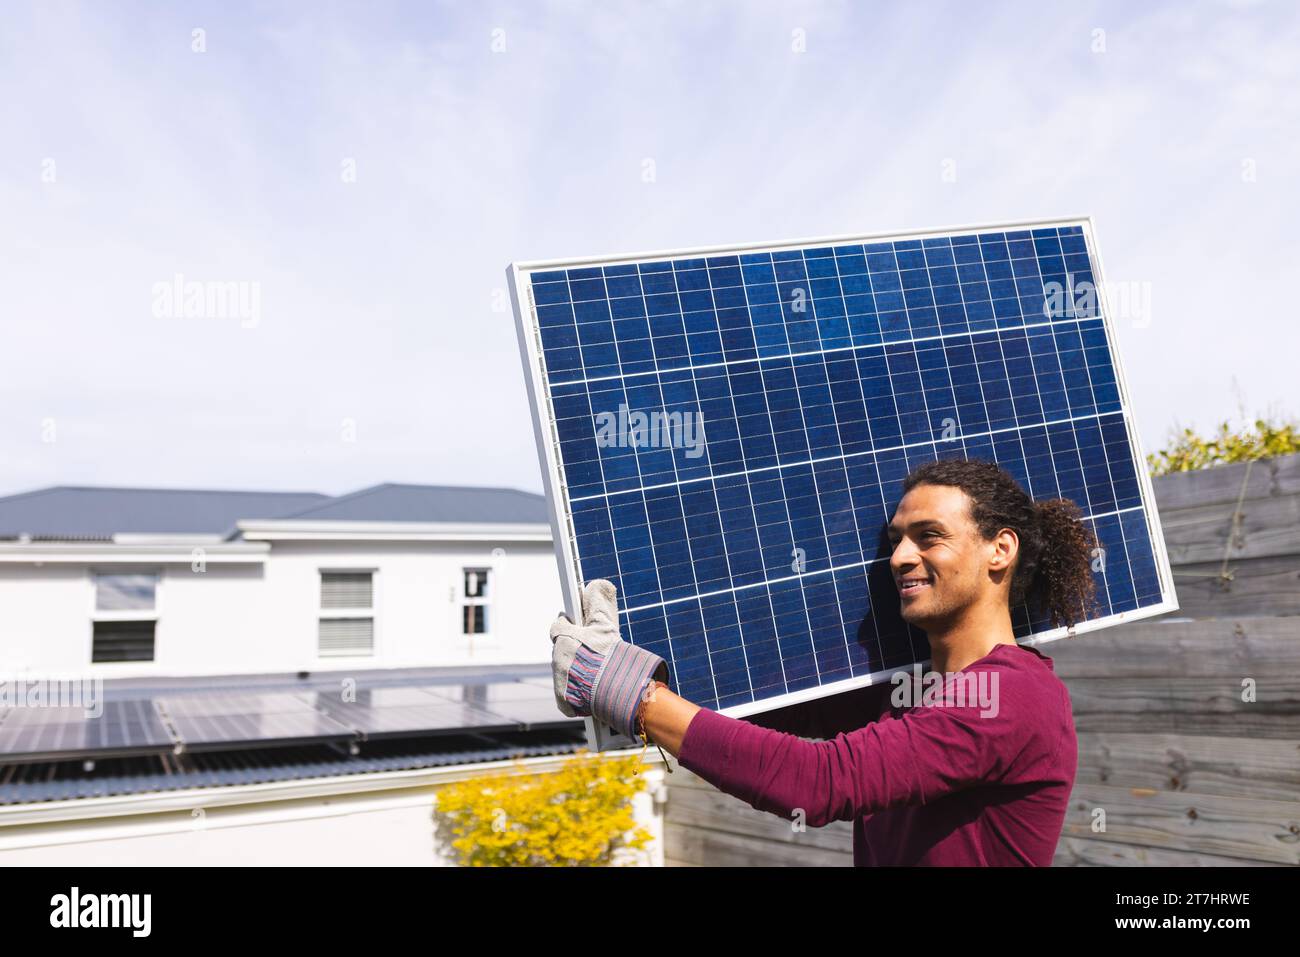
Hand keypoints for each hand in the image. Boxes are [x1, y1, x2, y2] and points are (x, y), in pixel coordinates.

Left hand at [549, 579, 668, 739]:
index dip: (570, 624)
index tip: (577, 624)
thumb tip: (598, 583)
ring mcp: (560, 682)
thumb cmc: (609, 655)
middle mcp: (557, 659)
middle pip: (563, 650)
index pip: (559, 625)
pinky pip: (568, 694)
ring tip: (597, 673)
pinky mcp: (564, 702)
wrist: (613, 691)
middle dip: (575, 651)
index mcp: (564, 638)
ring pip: (565, 672)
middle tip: (593, 653)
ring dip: (577, 671)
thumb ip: (599, 603)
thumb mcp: (607, 625)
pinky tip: (593, 690)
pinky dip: (578, 692)